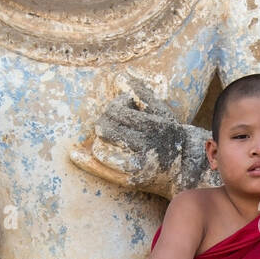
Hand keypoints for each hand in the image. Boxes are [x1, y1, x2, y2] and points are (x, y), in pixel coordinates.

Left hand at [69, 72, 184, 197]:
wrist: (185, 169)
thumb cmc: (168, 136)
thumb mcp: (161, 113)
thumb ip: (143, 95)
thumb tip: (121, 78)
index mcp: (154, 125)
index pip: (119, 111)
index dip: (115, 106)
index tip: (119, 107)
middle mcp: (146, 145)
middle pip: (107, 128)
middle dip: (104, 122)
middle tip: (108, 122)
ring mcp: (138, 164)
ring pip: (101, 149)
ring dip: (99, 141)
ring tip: (104, 138)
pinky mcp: (131, 180)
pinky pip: (102, 170)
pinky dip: (87, 161)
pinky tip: (75, 154)